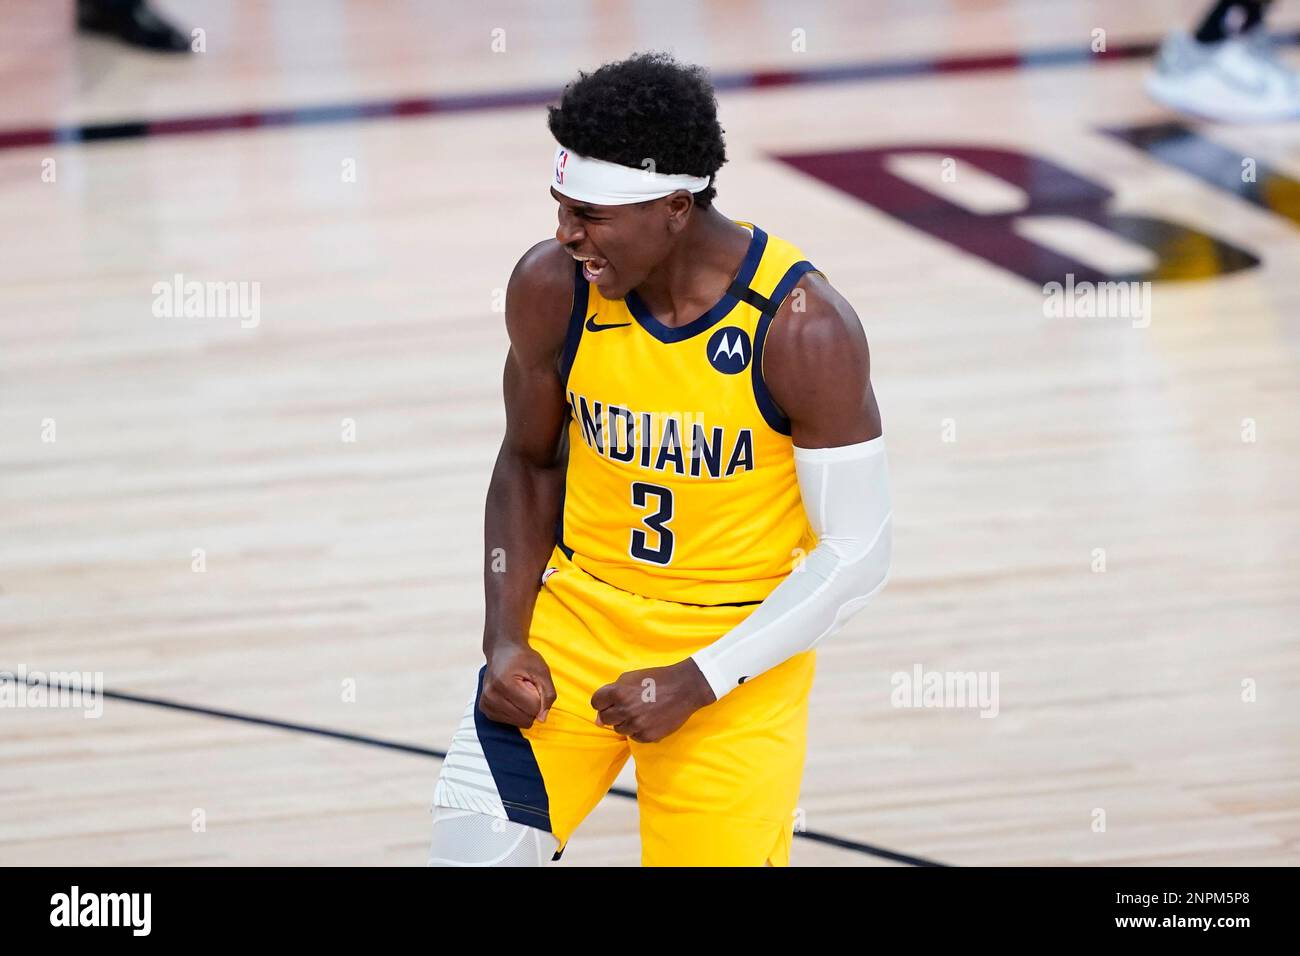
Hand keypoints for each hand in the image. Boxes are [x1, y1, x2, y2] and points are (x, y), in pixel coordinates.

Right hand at [479, 643, 555, 727]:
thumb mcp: (542, 671)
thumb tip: (542, 719)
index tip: (533, 683)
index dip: (540, 697)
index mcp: (504, 683)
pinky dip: (515, 712)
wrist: (502, 652)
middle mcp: (491, 695)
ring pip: (518, 722)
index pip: (534, 708)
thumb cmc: (524, 659)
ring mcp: (486, 703)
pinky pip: (509, 722)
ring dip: (523, 709)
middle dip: (532, 705)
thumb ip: (548, 694)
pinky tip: (511, 697)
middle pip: (526, 719)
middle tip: (526, 687)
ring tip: (518, 691)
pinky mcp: (484, 709)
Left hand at [590, 659, 715, 742]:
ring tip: (643, 711)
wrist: (684, 688)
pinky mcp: (647, 736)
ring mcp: (636, 724)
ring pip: (619, 729)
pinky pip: (634, 737)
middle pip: (605, 718)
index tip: (614, 700)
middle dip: (613, 712)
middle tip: (630, 706)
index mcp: (618, 692)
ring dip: (627, 722)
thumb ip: (610, 694)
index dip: (604, 702)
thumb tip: (598, 721)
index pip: (596, 703)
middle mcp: (625, 709)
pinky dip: (639, 730)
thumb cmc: (656, 679)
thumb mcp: (630, 678)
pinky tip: (650, 719)